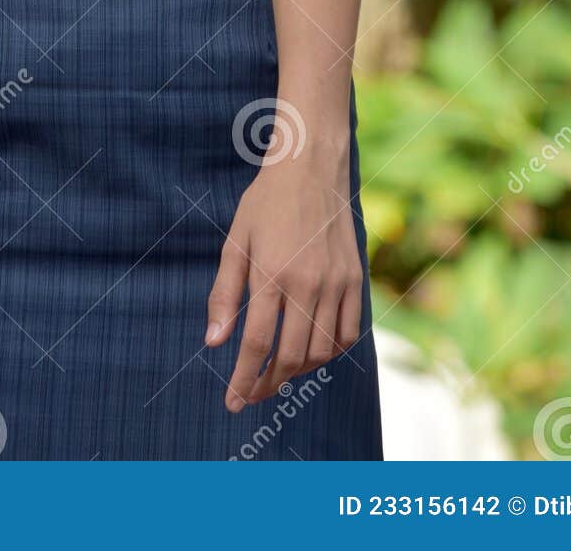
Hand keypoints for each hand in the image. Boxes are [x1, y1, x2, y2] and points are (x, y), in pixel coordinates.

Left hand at [204, 147, 364, 411]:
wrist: (311, 167)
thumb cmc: (266, 203)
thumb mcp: (235, 241)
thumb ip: (224, 293)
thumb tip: (213, 342)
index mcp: (271, 273)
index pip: (256, 344)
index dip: (243, 380)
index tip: (232, 402)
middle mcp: (307, 283)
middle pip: (290, 356)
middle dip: (269, 384)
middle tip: (252, 394)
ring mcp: (336, 282)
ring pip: (322, 351)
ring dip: (299, 371)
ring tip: (279, 371)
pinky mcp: (356, 279)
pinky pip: (349, 333)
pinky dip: (331, 352)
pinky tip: (313, 351)